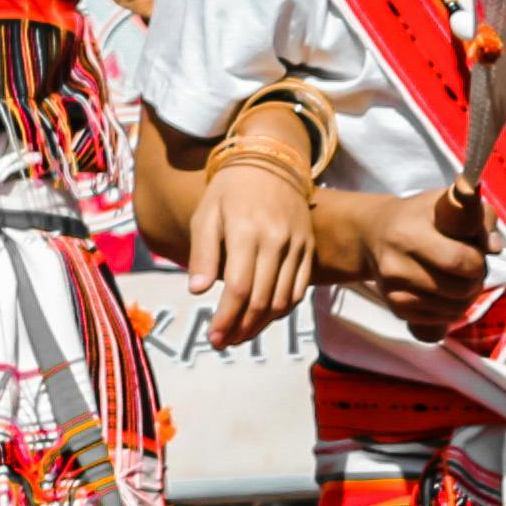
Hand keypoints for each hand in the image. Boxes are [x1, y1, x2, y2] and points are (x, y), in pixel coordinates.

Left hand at [190, 158, 315, 350]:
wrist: (270, 162)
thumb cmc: (229, 192)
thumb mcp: (206, 216)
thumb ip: (202, 254)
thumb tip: (198, 291)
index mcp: (246, 232)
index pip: (240, 288)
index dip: (227, 318)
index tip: (214, 337)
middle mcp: (276, 240)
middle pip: (262, 299)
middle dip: (241, 328)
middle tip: (223, 342)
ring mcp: (297, 245)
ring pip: (283, 299)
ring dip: (261, 325)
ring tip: (240, 335)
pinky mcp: (308, 247)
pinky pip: (299, 288)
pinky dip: (282, 309)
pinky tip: (263, 318)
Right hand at [321, 184, 490, 338]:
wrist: (374, 234)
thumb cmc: (419, 216)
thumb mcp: (446, 202)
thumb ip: (478, 216)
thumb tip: (493, 247)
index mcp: (408, 234)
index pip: (459, 261)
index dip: (478, 260)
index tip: (476, 251)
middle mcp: (396, 265)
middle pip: (460, 288)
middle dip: (476, 279)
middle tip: (472, 267)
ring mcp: (393, 290)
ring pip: (454, 308)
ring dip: (468, 297)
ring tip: (460, 279)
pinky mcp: (396, 308)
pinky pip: (441, 319)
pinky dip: (452, 309)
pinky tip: (446, 292)